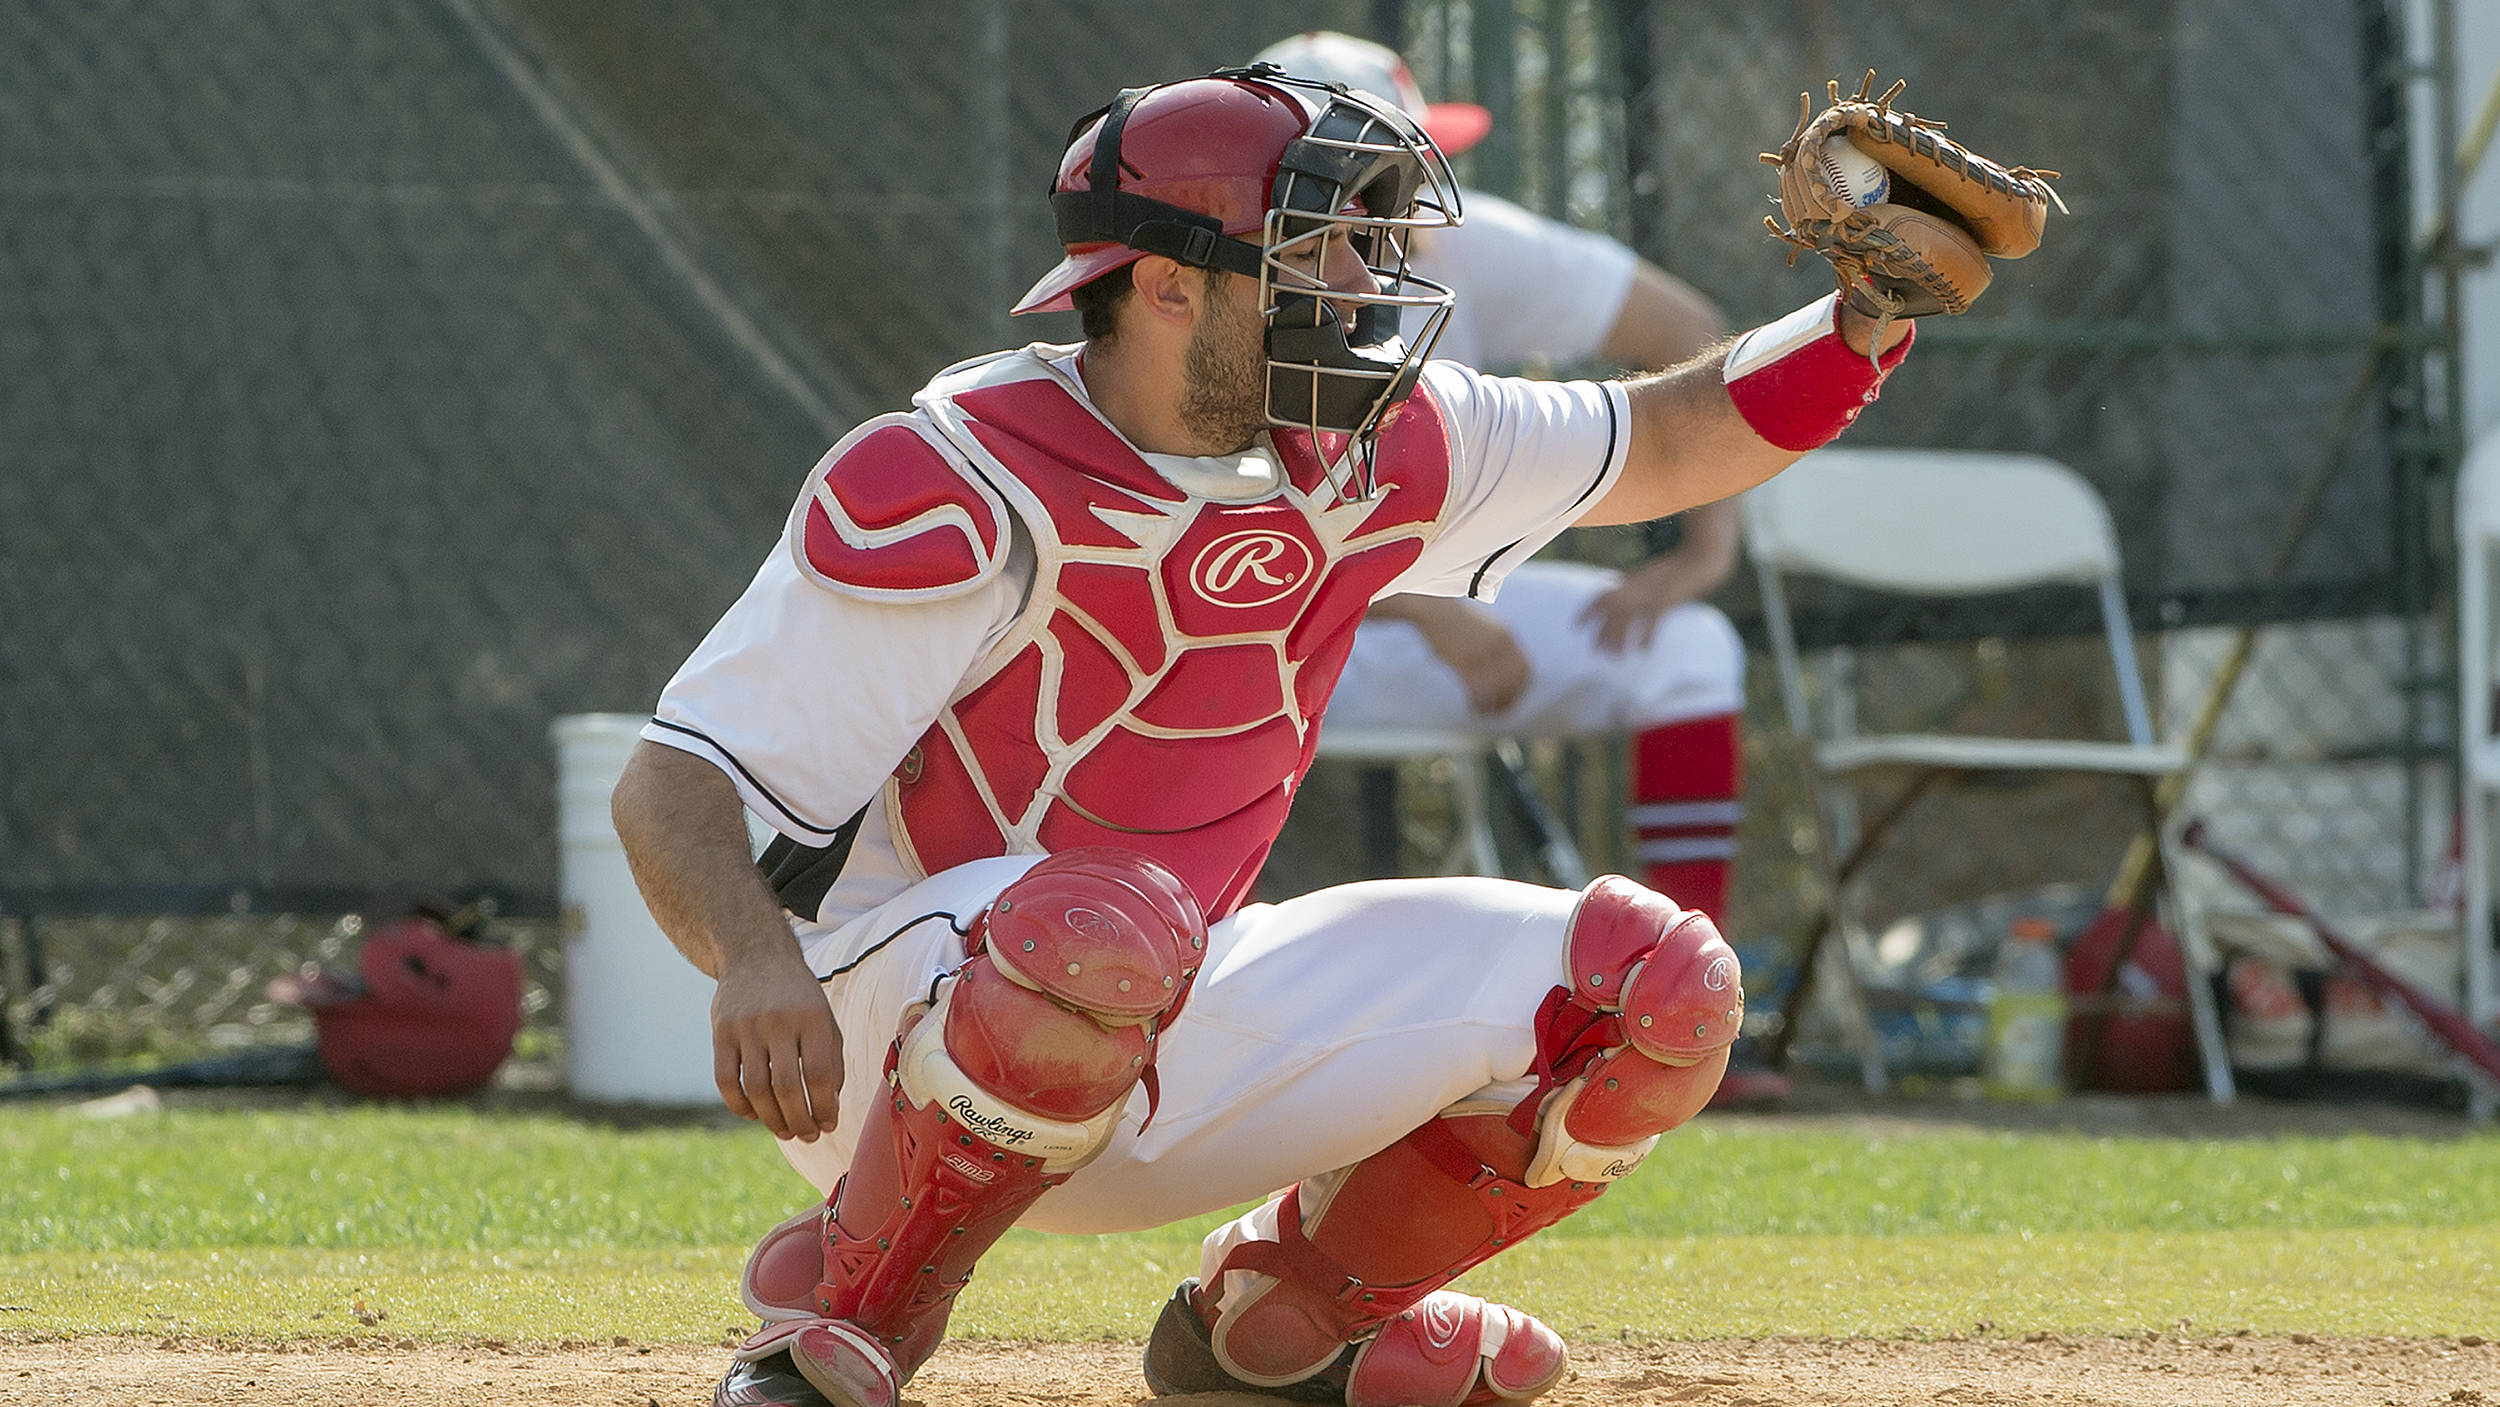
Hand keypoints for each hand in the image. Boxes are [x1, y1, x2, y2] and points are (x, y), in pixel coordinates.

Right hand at [709, 946, 842, 1141]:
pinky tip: (754, 1114)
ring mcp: (746, 1026)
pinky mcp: (720, 1032)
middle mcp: (779, 1021)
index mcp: (813, 1018)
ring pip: (755, 1089)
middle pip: (787, 1087)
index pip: (818, 1075)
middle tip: (807, 1136)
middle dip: (799, 1121)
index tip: (828, 1125)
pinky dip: (739, 1106)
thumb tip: (828, 1111)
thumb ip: (832, 1063)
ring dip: (771, 1120)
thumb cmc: (799, 999)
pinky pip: (725, 1081)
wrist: (757, 956)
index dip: (824, 1108)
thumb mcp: (825, 1021)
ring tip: (785, 1131)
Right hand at [1427, 606, 1531, 714]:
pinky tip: (1472, 708)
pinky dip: (1477, 704)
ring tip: (1483, 712)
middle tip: (1498, 712)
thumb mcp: (1486, 627)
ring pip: (1496, 689)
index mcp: (1507, 636)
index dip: (1522, 688)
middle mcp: (1499, 645)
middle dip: (1508, 701)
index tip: (1513, 699)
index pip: (1525, 669)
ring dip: (1492, 706)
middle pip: (1513, 682)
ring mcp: (1482, 652)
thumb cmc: (1456, 621)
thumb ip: (1499, 644)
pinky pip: (1477, 690)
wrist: (1434, 608)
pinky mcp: (1463, 660)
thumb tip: (1506, 666)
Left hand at [1578, 555, 1709, 654]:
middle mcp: (1634, 588)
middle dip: (1601, 632)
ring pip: (1626, 620)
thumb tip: (1621, 602)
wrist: (1698, 560)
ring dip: (1619, 639)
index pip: (1601, 597)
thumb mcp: (1648, 577)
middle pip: (1610, 613)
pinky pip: (1650, 623)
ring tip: (1616, 657)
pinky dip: (1646, 637)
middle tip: (1596, 651)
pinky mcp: (1665, 602)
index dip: (1586, 612)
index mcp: (1629, 582)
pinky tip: (1643, 651)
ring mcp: (1648, 595)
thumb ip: (1634, 588)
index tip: (1576, 627)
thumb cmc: (1676, 570)